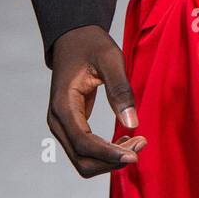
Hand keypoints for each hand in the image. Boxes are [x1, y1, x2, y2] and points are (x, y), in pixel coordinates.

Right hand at [47, 25, 146, 177]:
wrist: (73, 37)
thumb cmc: (92, 45)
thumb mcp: (110, 60)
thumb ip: (120, 90)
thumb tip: (132, 124)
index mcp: (63, 105)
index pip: (83, 144)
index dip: (108, 155)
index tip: (134, 156)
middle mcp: (57, 121)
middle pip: (82, 159)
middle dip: (111, 160)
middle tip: (140, 147)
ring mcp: (61, 125)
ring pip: (83, 159)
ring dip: (109, 159)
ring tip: (136, 144)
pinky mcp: (70, 125)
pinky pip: (85, 150)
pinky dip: (105, 153)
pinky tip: (125, 141)